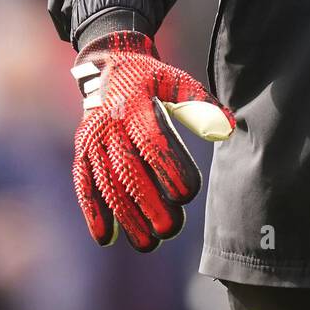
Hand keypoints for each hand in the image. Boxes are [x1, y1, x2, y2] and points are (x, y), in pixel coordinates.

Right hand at [70, 30, 234, 250]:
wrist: (109, 66)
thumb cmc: (152, 79)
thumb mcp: (176, 81)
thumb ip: (200, 103)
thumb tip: (227, 128)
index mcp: (134, 105)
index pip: (152, 141)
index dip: (168, 168)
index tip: (188, 194)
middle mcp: (108, 125)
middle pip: (128, 169)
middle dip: (148, 202)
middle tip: (171, 229)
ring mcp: (91, 141)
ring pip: (107, 184)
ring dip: (125, 216)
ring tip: (148, 244)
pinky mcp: (81, 153)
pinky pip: (85, 185)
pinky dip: (93, 212)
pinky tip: (106, 239)